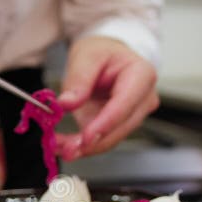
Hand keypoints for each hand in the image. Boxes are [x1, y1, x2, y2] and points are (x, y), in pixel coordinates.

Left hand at [55, 36, 158, 160]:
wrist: (106, 58)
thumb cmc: (101, 52)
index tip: (85, 137)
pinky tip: (65, 146)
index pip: (124, 105)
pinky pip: (103, 140)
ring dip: (84, 147)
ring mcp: (134, 115)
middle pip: (119, 128)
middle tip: (64, 148)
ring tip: (58, 147)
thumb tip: (66, 103)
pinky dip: (83, 146)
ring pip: (111, 139)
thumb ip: (78, 80)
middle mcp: (144, 99)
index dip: (104, 124)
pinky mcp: (120, 127)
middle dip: (91, 142)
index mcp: (141, 75)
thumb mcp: (86, 56)